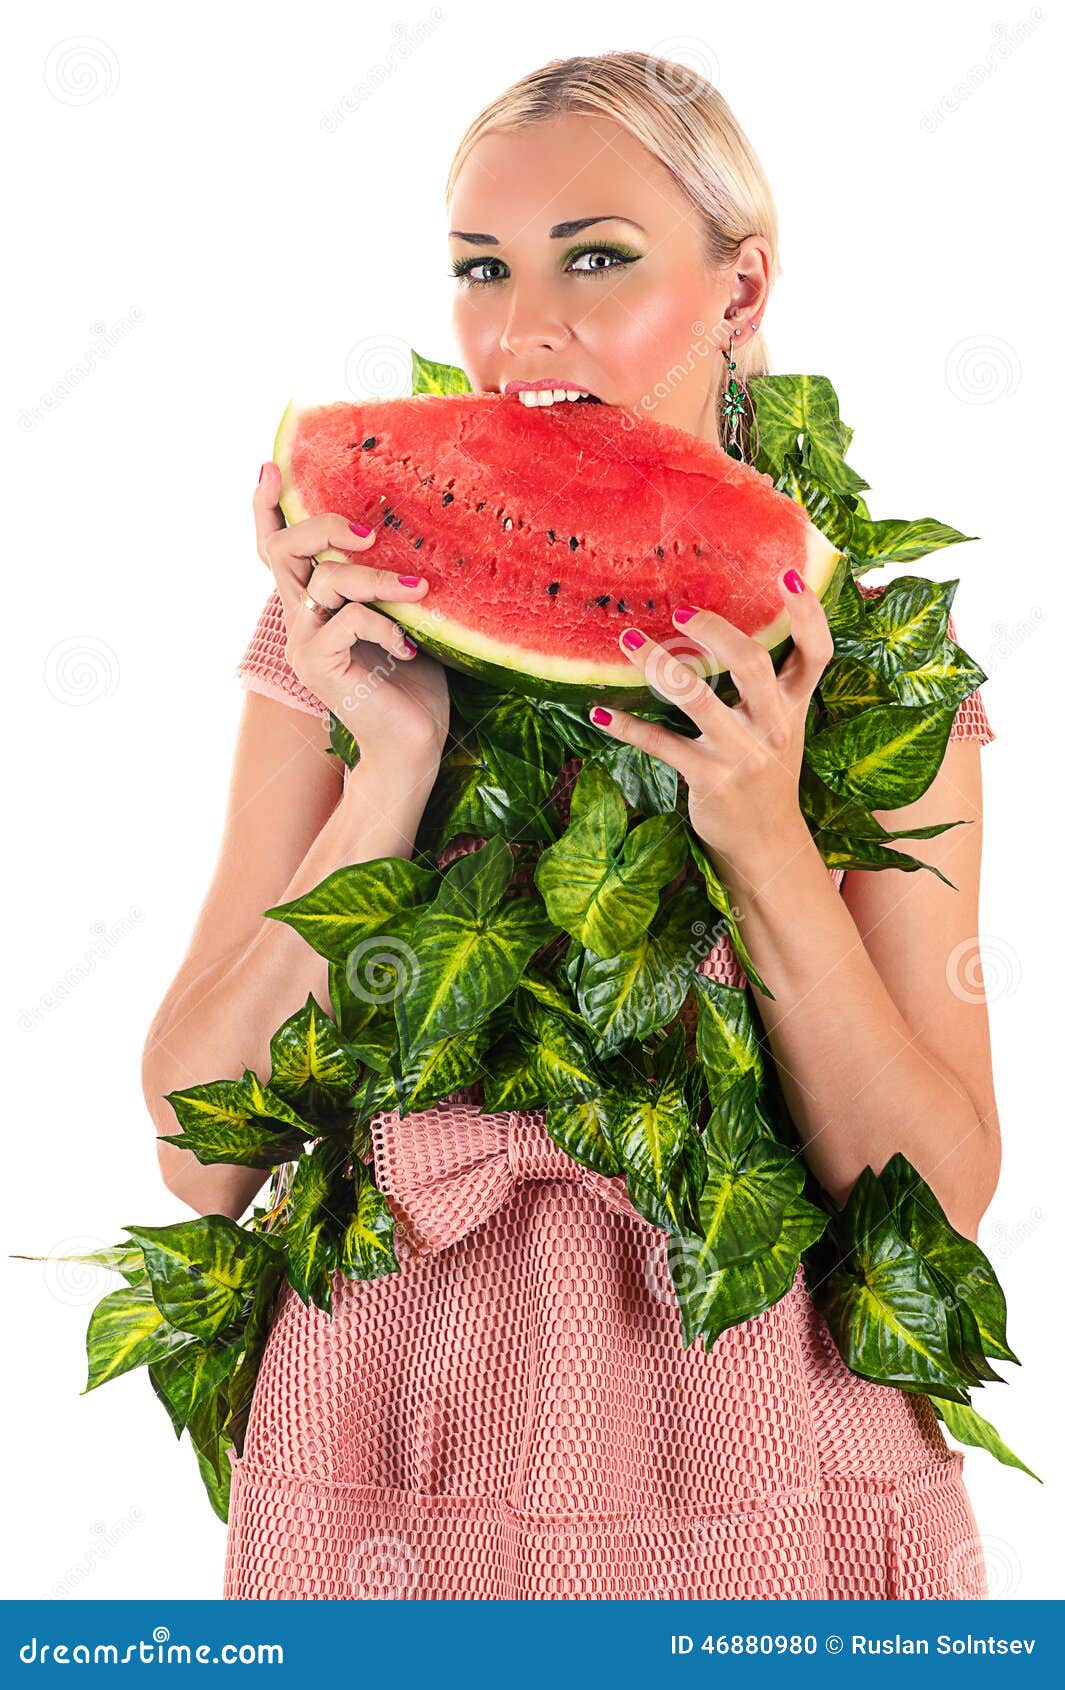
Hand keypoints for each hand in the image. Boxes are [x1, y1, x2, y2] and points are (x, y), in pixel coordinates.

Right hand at [253, 462, 450, 764]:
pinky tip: (409, 648)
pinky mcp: (319, 666)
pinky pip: (347, 620)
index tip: (270, 465)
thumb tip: (416, 531)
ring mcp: (304, 643)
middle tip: (370, 532)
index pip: (276, 548)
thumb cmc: (416, 684)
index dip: (267, 508)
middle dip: (324, 525)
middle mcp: (300, 619)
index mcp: (315, 605)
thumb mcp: (407, 618)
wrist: (413, 746)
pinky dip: (383, 624)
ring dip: (378, 579)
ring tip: (421, 589)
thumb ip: (393, 581)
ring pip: (324, 581)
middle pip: (285, 550)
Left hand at [589, 570, 833, 870]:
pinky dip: (626, 726)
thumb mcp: (779, 728)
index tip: (787, 574)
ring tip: (628, 640)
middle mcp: (773, 727)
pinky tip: (598, 712)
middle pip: (753, 665)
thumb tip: (729, 628)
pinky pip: (661, 744)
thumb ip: (768, 686)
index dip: (808, 614)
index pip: (818, 653)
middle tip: (680, 613)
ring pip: (699, 700)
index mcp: (794, 707)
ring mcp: (741, 755)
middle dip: (715, 632)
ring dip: (660, 666)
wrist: (766, 845)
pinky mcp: (709, 780)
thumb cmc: (764, 772)